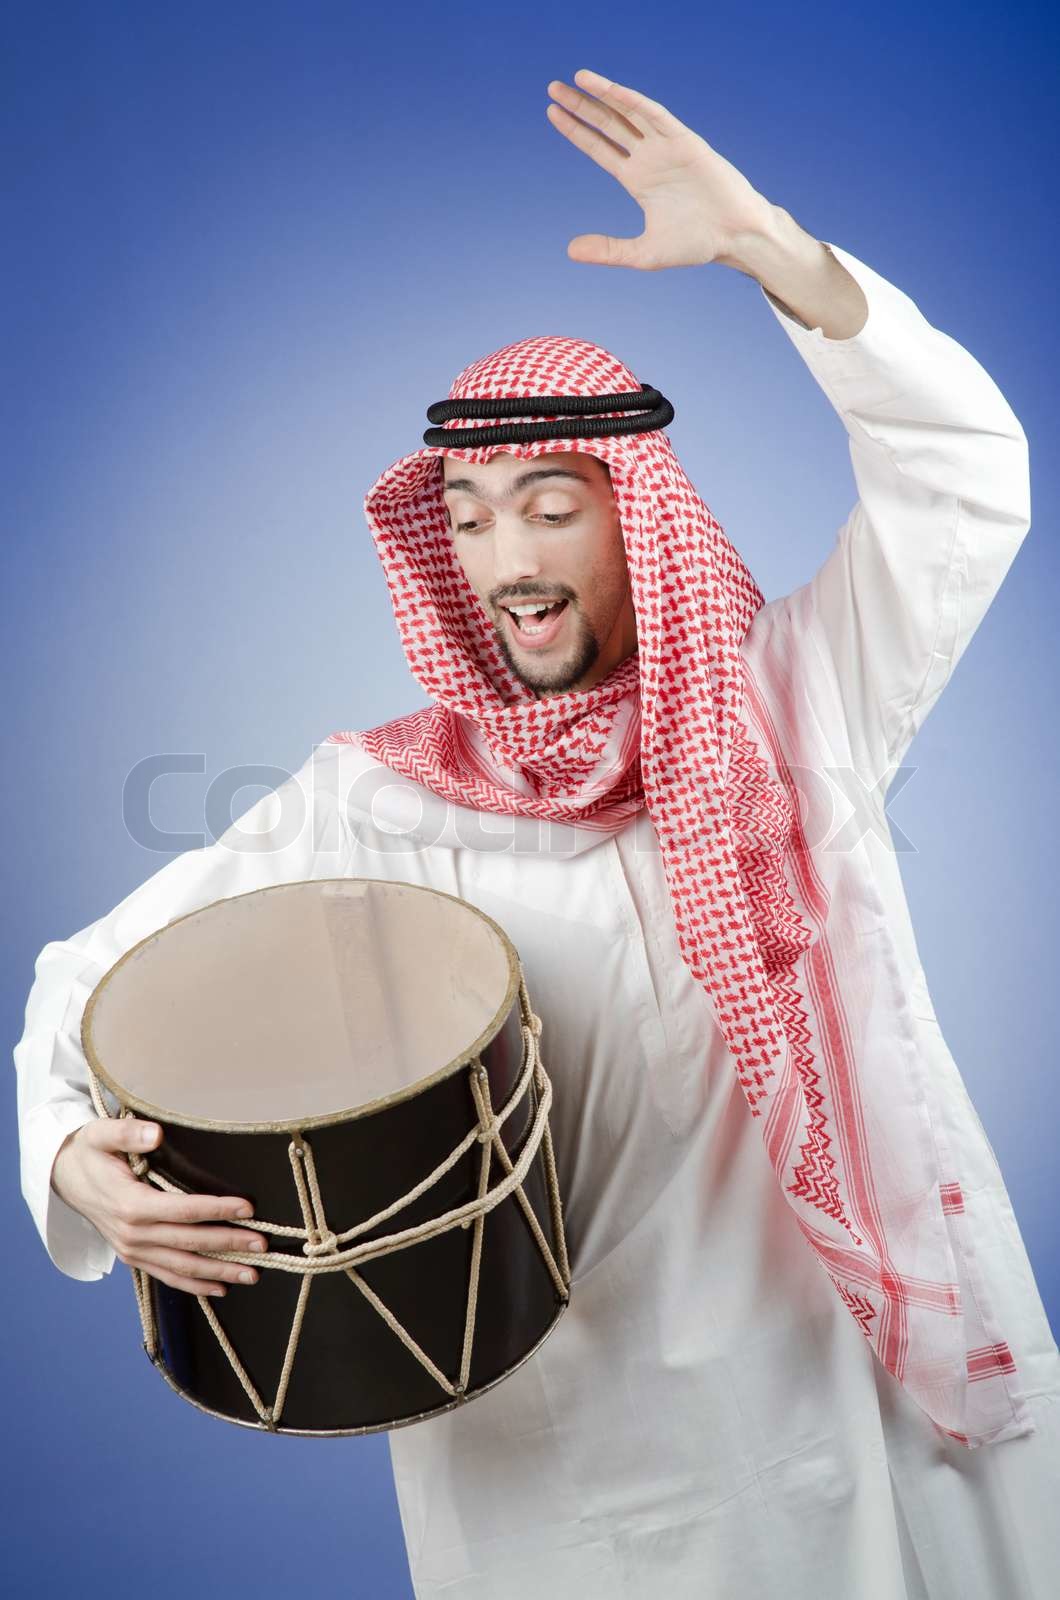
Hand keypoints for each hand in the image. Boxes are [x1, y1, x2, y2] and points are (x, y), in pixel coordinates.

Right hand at [51, 1116, 267, 1296]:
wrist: (63, 1177)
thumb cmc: (89, 1152)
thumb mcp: (101, 1134)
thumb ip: (128, 1133)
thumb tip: (155, 1133)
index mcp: (130, 1204)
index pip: (183, 1210)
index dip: (217, 1210)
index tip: (247, 1208)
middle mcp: (133, 1234)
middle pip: (189, 1242)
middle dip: (228, 1245)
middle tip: (262, 1246)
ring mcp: (132, 1250)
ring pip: (182, 1266)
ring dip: (218, 1272)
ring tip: (252, 1275)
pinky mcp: (133, 1257)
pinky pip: (167, 1275)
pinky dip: (194, 1285)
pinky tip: (219, 1288)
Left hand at [546, 68, 777, 270]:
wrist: (735, 236)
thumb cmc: (696, 244)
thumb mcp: (643, 253)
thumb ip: (608, 251)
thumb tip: (570, 251)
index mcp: (637, 179)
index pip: (599, 148)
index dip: (576, 131)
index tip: (552, 113)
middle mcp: (648, 157)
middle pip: (607, 124)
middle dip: (581, 106)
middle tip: (554, 88)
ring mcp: (665, 146)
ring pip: (628, 113)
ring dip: (603, 94)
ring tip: (577, 78)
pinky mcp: (685, 140)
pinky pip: (655, 115)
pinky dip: (633, 101)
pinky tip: (611, 89)